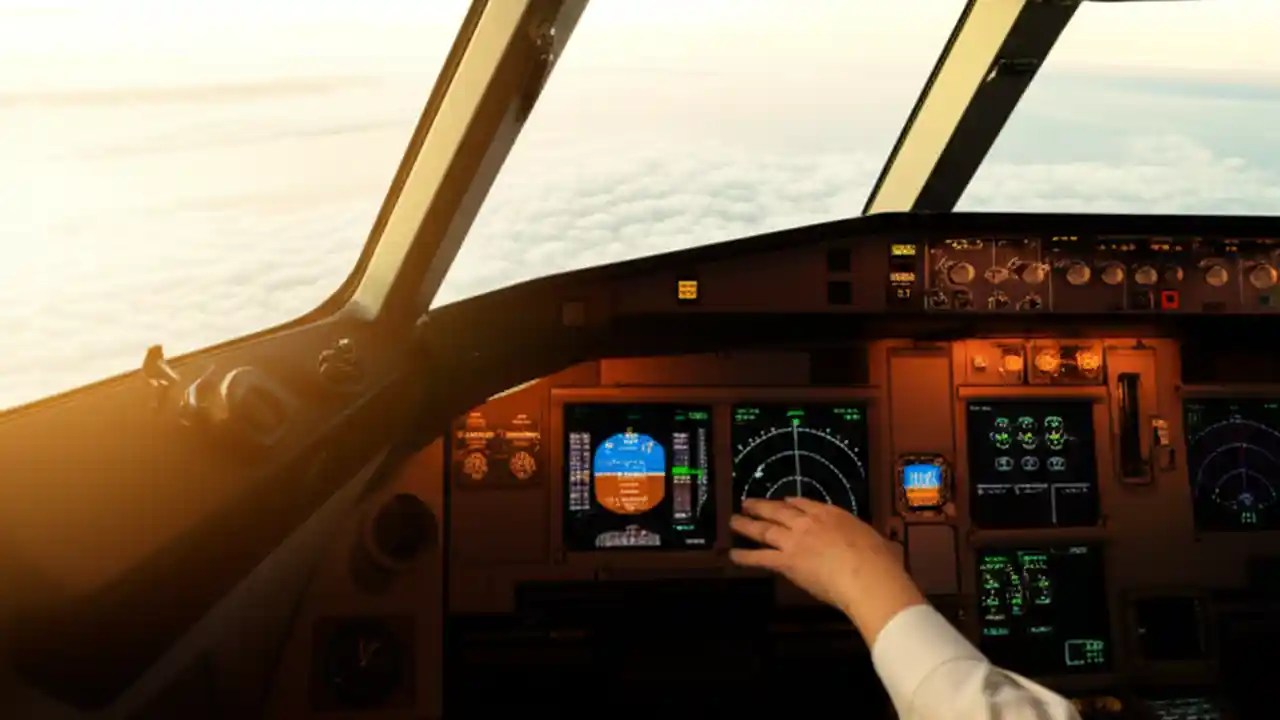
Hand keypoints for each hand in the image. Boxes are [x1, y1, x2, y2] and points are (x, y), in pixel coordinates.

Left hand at [729, 497, 925, 644]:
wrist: (866, 574)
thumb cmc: (879, 560)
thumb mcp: (876, 540)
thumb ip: (868, 542)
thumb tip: (881, 550)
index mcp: (833, 514)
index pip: (806, 504)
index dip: (792, 503)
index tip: (783, 502)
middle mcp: (809, 522)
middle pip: (780, 511)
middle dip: (763, 506)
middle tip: (748, 503)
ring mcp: (795, 539)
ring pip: (764, 528)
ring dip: (747, 524)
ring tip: (734, 520)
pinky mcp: (786, 560)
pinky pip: (759, 557)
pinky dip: (745, 556)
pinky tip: (733, 554)